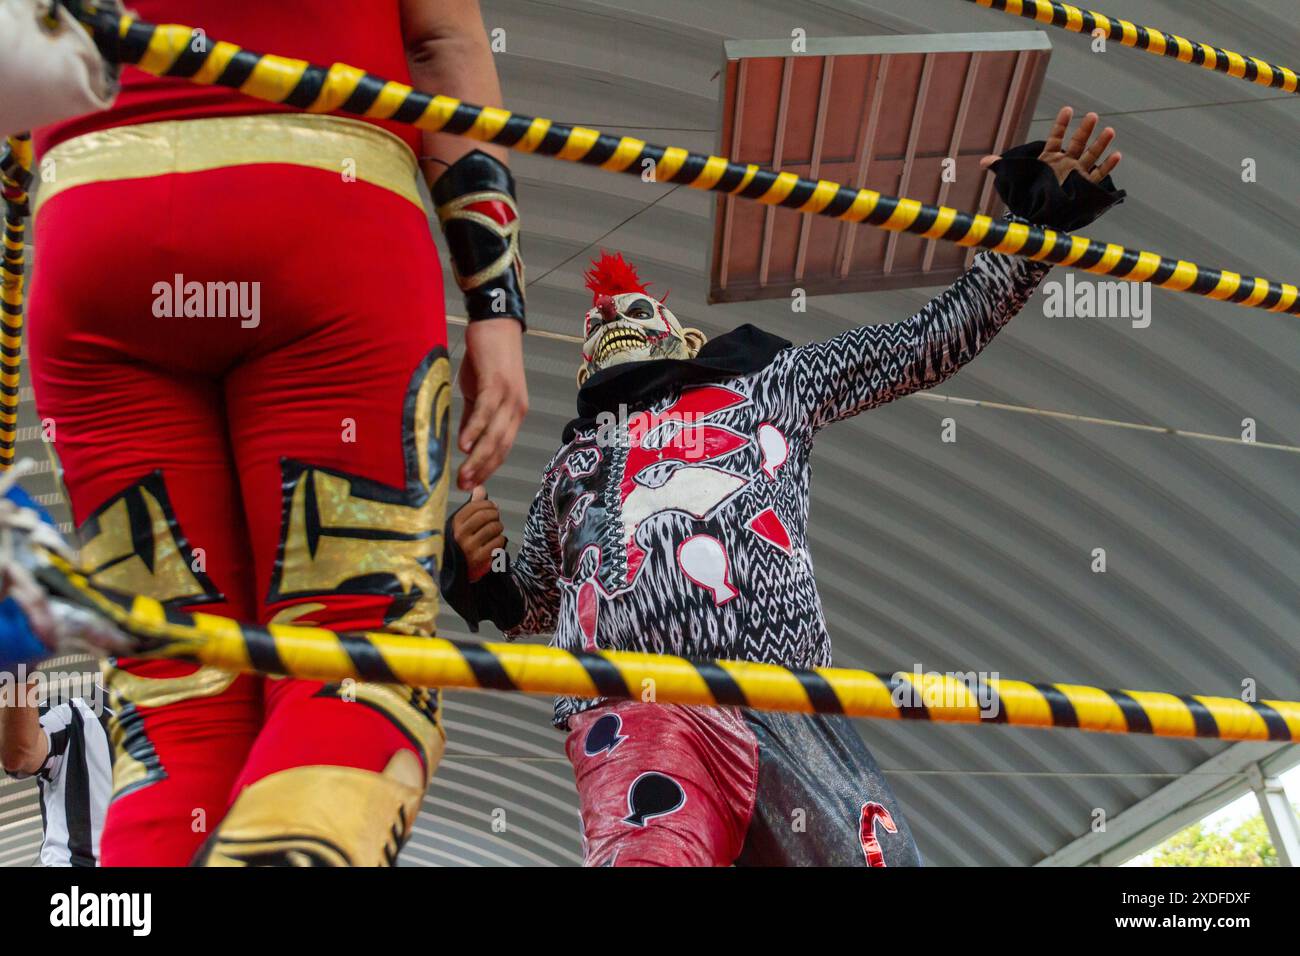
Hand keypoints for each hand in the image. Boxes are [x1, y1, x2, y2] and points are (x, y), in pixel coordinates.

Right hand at [451, 486, 505, 581]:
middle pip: (485, 515)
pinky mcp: (479, 558)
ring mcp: (469, 547)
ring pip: (493, 528)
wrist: (453, 569)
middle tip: (495, 517)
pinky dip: (500, 539)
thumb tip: (480, 489)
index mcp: (454, 523)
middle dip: (494, 514)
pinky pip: (497, 542)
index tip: (492, 507)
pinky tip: (496, 541)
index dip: (488, 504)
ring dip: (498, 527)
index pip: (475, 506)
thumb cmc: (459, 542)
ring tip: (495, 530)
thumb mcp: (460, 524)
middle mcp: (460, 534)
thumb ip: (471, 506)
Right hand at [457, 319, 527, 490]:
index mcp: (514, 412)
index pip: (503, 448)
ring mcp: (509, 396)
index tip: (471, 485)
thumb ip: (475, 414)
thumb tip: (467, 439)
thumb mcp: (480, 390)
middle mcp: (516, 408)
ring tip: (463, 474)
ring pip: (495, 434)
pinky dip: (475, 429)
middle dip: (482, 470)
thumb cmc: (487, 356)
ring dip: (478, 457)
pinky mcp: (496, 382)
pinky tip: (464, 445)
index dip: (487, 468)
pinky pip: (486, 411)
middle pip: (501, 447)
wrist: (495, 323)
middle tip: (464, 487)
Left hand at [980, 106, 1121, 184]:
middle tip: (1092, 115)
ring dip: (1100, 143)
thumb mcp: (1014, 179)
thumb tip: (982, 162)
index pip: (1056, 137)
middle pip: (1077, 143)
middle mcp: (1065, 163)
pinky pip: (1098, 175)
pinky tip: (1116, 155)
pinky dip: (1107, 166)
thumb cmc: (1027, 196)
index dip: (1061, 124)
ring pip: (1090, 155)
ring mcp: (1076, 173)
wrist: (1037, 217)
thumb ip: (1001, 167)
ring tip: (1110, 130)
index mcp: (1049, 158)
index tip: (1067, 110)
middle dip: (1084, 130)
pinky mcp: (1084, 186)